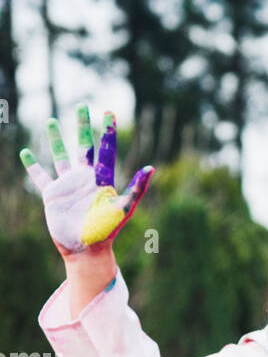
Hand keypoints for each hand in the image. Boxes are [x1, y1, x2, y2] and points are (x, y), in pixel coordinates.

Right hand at [20, 105, 152, 256]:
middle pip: (83, 146)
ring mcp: (68, 186)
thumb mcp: (123, 209)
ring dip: (56, 139)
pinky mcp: (52, 196)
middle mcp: (85, 179)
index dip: (107, 132)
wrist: (87, 250)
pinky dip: (33, 165)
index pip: (105, 150)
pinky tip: (26, 153)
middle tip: (81, 106)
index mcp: (101, 180)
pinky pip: (41, 177)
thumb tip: (151, 168)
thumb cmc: (107, 232)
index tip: (109, 113)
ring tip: (52, 121)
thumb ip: (136, 189)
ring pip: (61, 156)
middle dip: (82, 126)